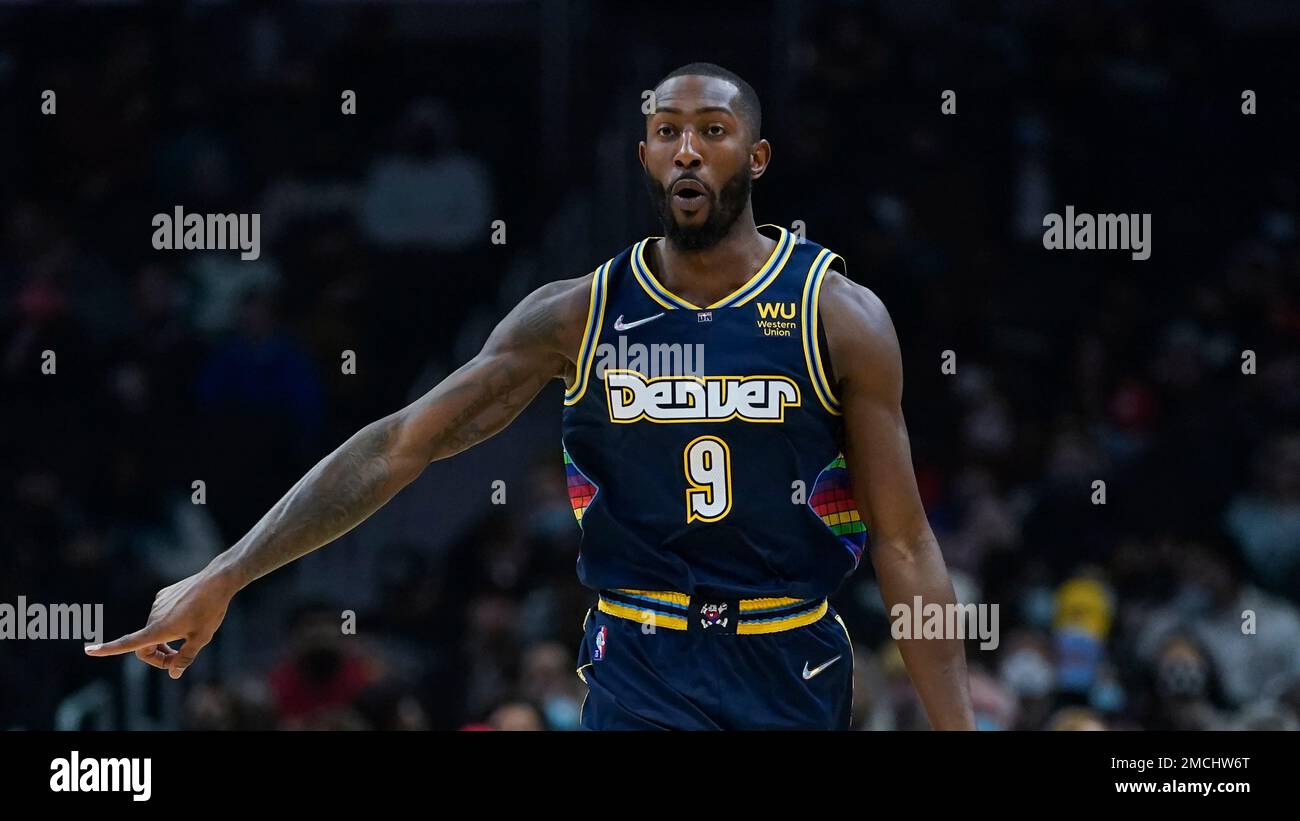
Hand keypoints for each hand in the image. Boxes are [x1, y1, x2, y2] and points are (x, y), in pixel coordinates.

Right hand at [84, 564, 237, 678]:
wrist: (216, 580)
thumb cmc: (210, 610)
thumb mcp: (201, 638)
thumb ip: (185, 658)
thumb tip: (173, 674)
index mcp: (158, 629)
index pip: (128, 644)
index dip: (107, 649)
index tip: (89, 650)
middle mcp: (153, 616)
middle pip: (145, 645)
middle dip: (159, 656)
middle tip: (180, 659)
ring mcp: (157, 604)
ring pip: (155, 629)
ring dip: (166, 639)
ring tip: (191, 634)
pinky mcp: (163, 595)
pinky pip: (162, 614)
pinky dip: (170, 622)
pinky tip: (190, 614)